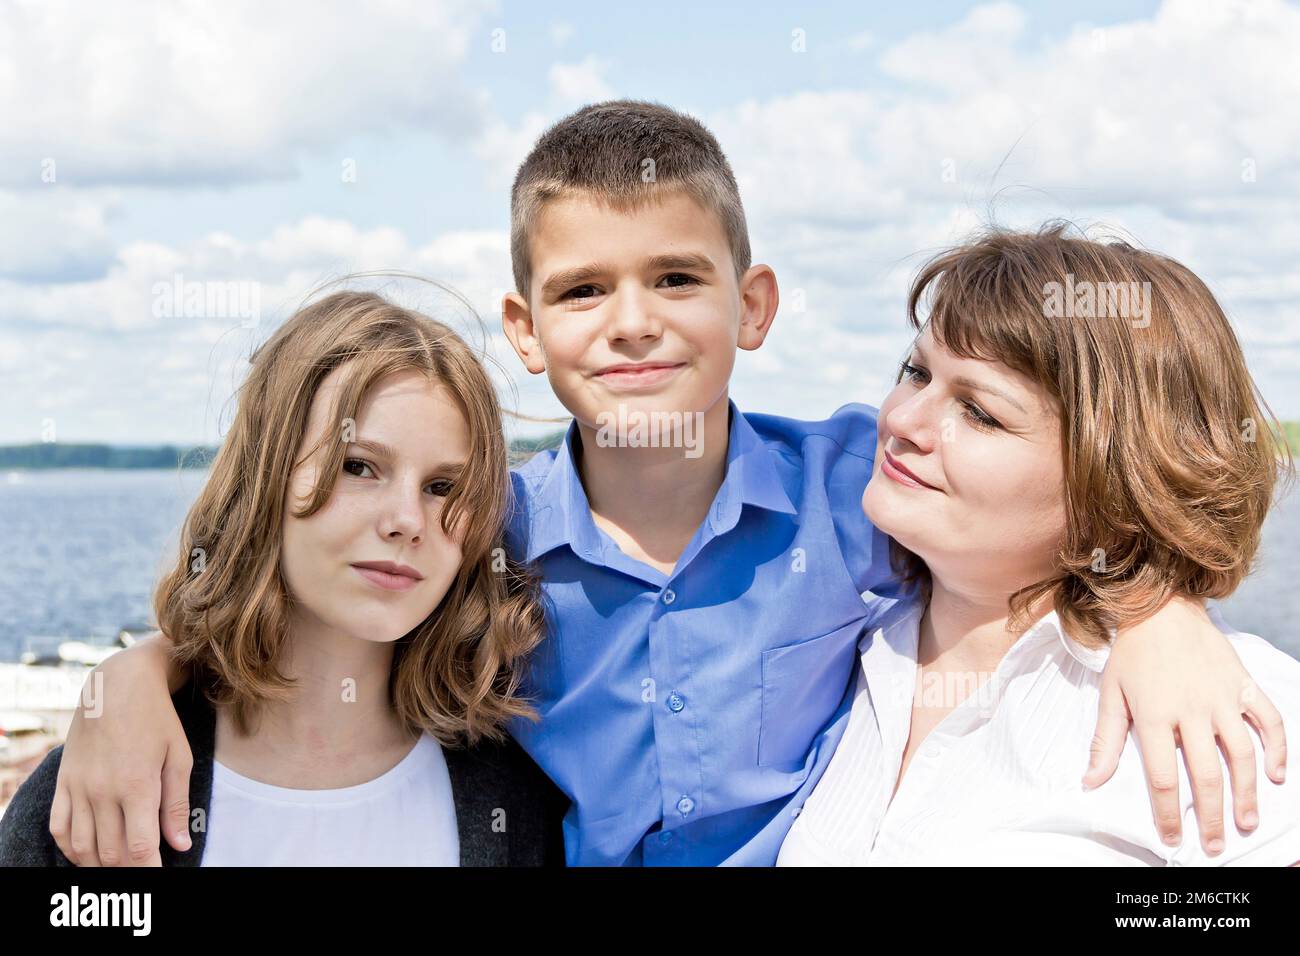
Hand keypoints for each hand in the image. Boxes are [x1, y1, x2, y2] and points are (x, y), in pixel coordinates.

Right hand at [49, 635, 192, 865]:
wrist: (117, 686)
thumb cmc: (156, 720)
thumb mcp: (179, 757)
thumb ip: (177, 804)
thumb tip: (180, 844)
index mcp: (137, 786)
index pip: (139, 848)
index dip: (149, 868)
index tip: (160, 872)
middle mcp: (103, 791)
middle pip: (110, 853)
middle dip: (128, 868)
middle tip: (144, 867)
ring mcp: (79, 788)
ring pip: (83, 847)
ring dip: (100, 864)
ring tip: (120, 865)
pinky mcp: (64, 782)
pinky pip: (59, 828)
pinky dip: (71, 849)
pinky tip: (87, 854)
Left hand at [1085, 596, 1286, 855]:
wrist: (1159, 606)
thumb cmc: (1131, 654)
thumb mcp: (1110, 694)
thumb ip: (1104, 742)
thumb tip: (1089, 782)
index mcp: (1154, 715)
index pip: (1163, 777)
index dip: (1168, 813)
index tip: (1172, 838)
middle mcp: (1190, 710)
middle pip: (1206, 775)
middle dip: (1211, 816)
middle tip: (1215, 846)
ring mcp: (1220, 697)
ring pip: (1241, 755)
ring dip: (1247, 793)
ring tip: (1246, 822)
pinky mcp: (1242, 684)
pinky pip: (1268, 720)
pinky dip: (1278, 749)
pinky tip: (1277, 776)